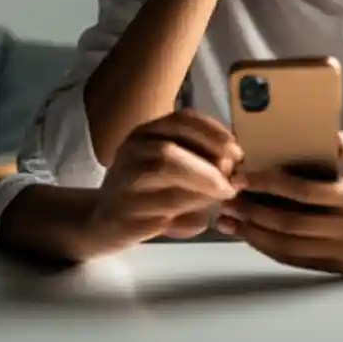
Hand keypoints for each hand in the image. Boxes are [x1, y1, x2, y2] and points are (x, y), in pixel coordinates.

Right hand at [90, 110, 245, 251]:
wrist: (105, 220)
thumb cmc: (147, 189)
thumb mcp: (169, 164)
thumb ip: (197, 157)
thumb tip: (236, 163)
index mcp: (146, 132)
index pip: (182, 120)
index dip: (213, 133)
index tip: (237, 151)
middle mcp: (132, 151)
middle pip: (168, 152)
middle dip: (206, 166)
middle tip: (231, 180)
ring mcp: (124, 183)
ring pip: (164, 181)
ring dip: (200, 189)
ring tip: (220, 198)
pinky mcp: (126, 214)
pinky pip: (164, 214)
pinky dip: (189, 218)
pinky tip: (200, 221)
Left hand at [218, 133, 342, 273]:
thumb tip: (322, 135)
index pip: (305, 192)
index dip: (271, 185)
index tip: (245, 176)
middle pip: (289, 223)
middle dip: (253, 210)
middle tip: (227, 196)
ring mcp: (341, 250)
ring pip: (286, 245)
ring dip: (252, 232)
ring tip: (228, 219)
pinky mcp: (335, 266)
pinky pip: (294, 259)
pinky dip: (267, 248)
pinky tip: (249, 235)